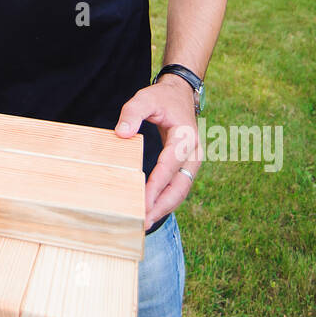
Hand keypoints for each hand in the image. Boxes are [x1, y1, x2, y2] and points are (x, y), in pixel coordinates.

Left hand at [114, 75, 201, 226]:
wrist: (181, 93)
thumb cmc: (163, 97)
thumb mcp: (146, 97)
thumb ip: (132, 113)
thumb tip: (122, 134)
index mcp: (185, 136)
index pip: (169, 166)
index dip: (157, 186)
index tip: (144, 203)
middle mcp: (194, 152)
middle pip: (180, 186)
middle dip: (162, 206)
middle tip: (143, 222)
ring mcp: (192, 160)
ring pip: (181, 190)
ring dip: (165, 207)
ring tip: (145, 222)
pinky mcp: (186, 165)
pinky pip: (177, 186)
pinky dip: (166, 200)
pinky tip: (151, 210)